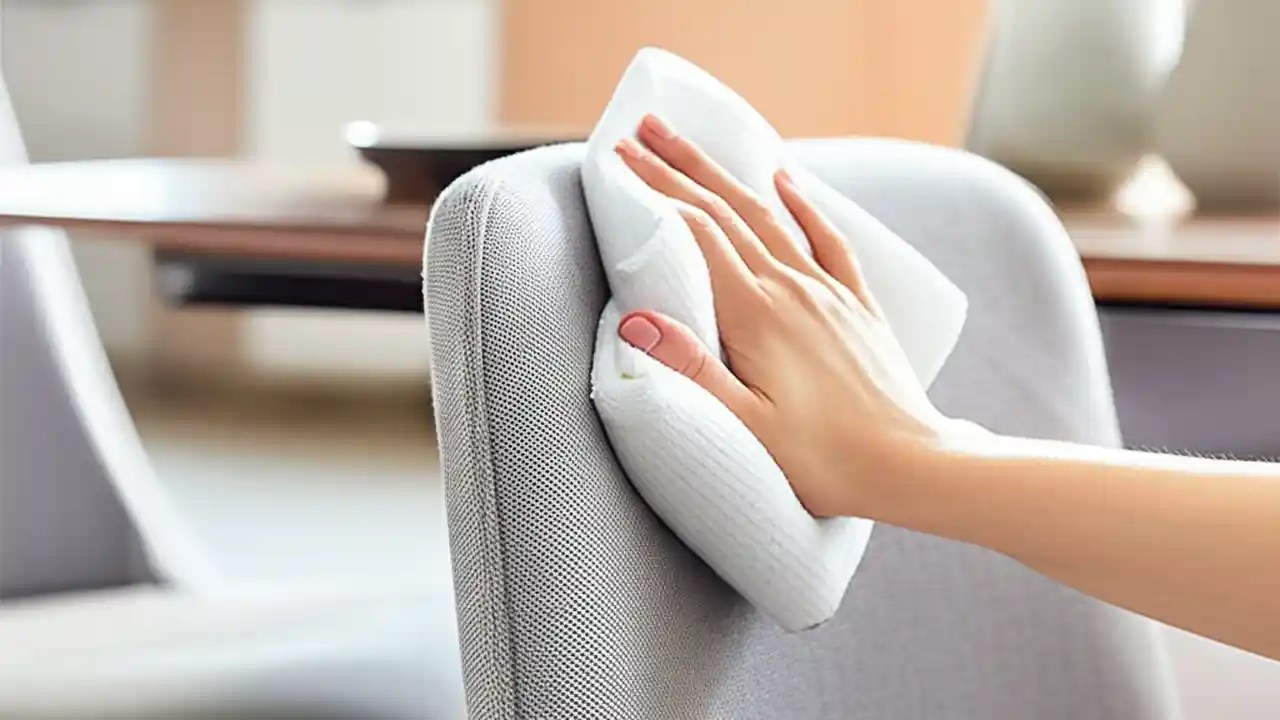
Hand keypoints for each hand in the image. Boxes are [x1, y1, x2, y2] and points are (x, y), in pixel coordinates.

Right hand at [613, 114, 958, 517]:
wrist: (911, 467)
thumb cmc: (824, 461)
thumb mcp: (746, 427)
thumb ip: (692, 369)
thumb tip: (635, 321)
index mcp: (757, 315)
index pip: (696, 234)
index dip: (656, 191)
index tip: (621, 158)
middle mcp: (792, 290)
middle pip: (726, 212)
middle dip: (679, 167)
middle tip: (642, 130)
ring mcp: (827, 293)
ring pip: (769, 217)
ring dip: (726, 175)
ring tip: (692, 143)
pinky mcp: (856, 306)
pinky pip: (827, 240)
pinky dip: (804, 205)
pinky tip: (787, 180)